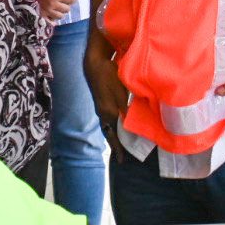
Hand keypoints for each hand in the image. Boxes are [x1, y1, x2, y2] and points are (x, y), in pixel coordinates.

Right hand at [35, 0, 75, 20]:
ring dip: (60, 12)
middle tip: (63, 2)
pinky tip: (52, 13)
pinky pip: (51, 21)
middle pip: (67, 9)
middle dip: (67, 5)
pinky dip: (53, 19)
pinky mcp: (41, 14)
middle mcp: (52, 4)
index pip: (71, 0)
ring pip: (60, 16)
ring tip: (57, 7)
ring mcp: (47, 10)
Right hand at [84, 41, 128, 160]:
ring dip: (114, 136)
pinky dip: (113, 127)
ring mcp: (101, 108)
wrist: (94, 65)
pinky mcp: (101, 102)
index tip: (122, 160)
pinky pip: (107, 120)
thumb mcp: (120, 92)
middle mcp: (103, 113)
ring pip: (109, 127)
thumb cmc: (109, 76)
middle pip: (110, 133)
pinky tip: (118, 126)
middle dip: (116, 145)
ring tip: (121, 145)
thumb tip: (130, 124)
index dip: (118, 148)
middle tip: (122, 157)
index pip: (113, 135)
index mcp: (108, 112)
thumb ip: (125, 108)